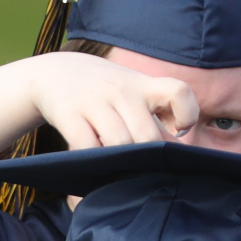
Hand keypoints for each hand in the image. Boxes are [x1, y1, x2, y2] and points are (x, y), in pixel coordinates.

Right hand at [24, 52, 199, 149]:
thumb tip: (181, 153)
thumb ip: (158, 117)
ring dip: (121, 162)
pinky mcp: (69, 116)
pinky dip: (95, 161)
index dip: (186, 114)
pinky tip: (96, 162)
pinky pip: (88, 148)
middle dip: (148, 157)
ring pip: (120, 144)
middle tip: (143, 165)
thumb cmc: (105, 91)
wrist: (54, 74)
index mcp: (142, 85)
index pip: (178, 92)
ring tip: (120, 166)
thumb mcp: (133, 91)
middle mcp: (122, 91)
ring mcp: (95, 103)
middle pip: (147, 136)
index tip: (178, 129)